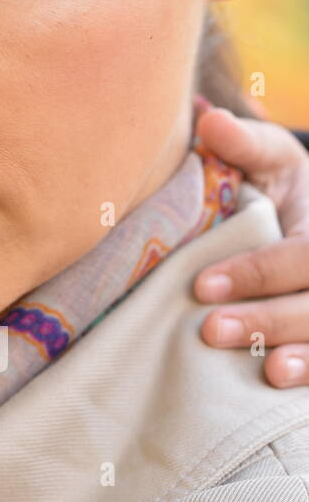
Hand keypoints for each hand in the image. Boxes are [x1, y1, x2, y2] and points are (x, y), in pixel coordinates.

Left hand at [194, 107, 308, 386]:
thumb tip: (207, 121)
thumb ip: (244, 143)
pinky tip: (282, 381)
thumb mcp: (270, 159)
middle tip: (211, 330)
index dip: (260, 272)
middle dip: (271, 318)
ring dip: (303, 355)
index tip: (202, 285)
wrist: (305, 214)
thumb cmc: (280, 188)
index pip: (304, 256)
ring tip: (264, 370)